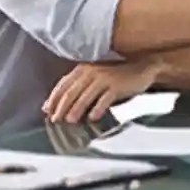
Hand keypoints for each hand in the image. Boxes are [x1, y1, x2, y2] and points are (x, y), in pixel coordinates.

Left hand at [43, 60, 161, 123]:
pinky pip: (104, 99)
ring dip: (76, 109)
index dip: (53, 99)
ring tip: (70, 121)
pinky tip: (92, 117)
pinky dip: (97, 109)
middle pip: (72, 91)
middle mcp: (92, 72)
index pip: (63, 85)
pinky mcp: (117, 86)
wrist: (141, 68)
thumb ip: (78, 88)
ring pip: (86, 95)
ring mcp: (105, 78)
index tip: (47, 112)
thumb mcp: (94, 79)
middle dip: (61, 107)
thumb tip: (57, 105)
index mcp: (83, 69)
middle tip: (56, 120)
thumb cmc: (116, 76)